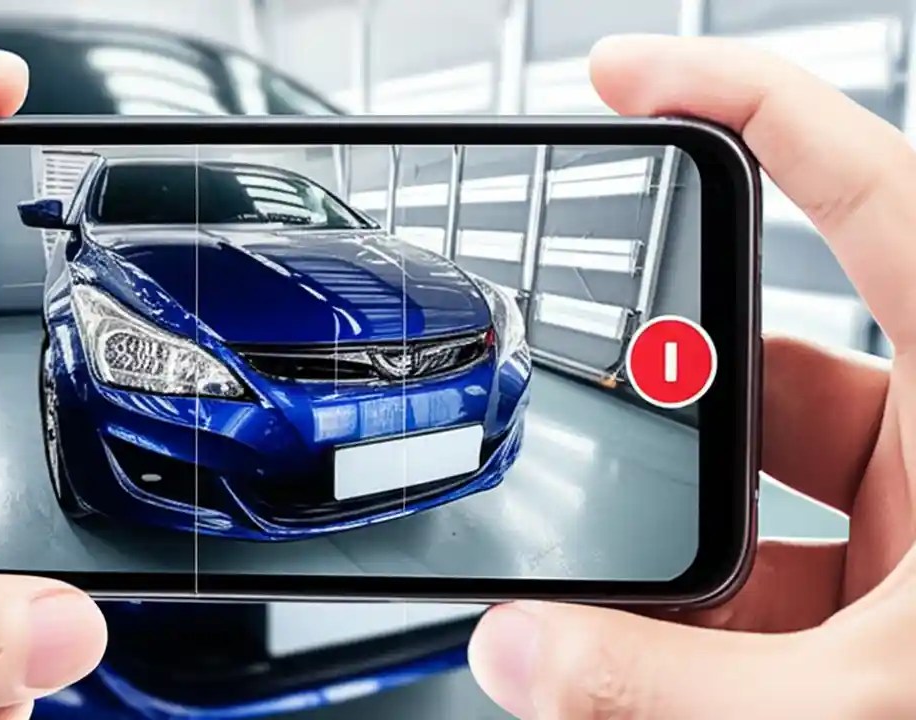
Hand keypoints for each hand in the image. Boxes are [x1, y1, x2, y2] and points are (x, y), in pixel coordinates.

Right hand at [469, 34, 915, 718]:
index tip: (626, 77)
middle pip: (770, 353)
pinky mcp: (891, 591)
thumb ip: (672, 681)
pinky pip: (774, 558)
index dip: (743, 100)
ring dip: (675, 520)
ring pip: (757, 474)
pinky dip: (707, 597)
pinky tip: (658, 642)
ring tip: (610, 571)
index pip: (866, 189)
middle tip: (587, 412)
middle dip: (661, 388)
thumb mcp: (861, 700)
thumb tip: (523, 654)